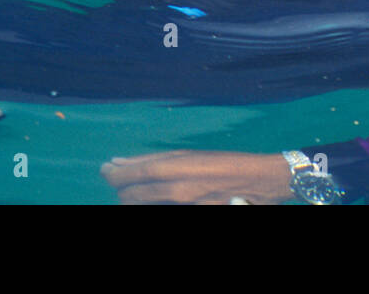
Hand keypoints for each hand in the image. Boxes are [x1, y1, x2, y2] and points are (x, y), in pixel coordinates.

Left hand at [100, 150, 296, 204]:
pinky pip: (162, 210)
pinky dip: (154, 205)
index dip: (112, 174)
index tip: (106, 170)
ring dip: (135, 200)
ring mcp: (184, 206)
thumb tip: (117, 163)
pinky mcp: (193, 212)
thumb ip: (153, 160)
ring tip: (138, 192)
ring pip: (141, 207)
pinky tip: (158, 199)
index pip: (128, 176)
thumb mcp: (191, 155)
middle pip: (129, 197)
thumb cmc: (226, 163)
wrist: (261, 181)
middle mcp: (176, 190)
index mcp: (175, 168)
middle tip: (124, 182)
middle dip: (122, 189)